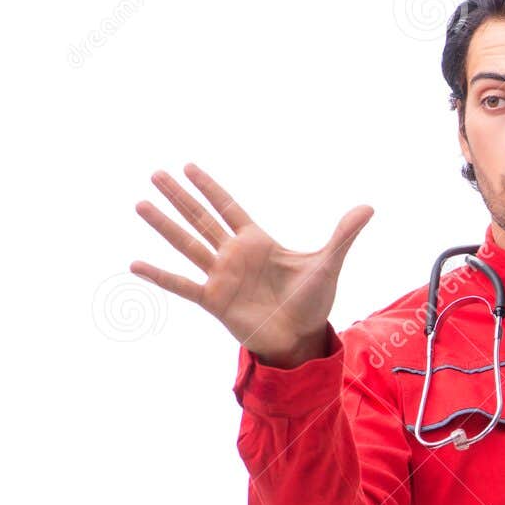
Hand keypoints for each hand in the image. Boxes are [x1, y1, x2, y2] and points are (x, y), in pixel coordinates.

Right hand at [130, 162, 373, 367]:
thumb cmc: (313, 301)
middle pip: (201, 219)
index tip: (189, 165)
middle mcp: (234, 255)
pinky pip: (183, 285)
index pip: (228, 207)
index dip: (209, 187)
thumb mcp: (328, 263)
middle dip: (179, 196)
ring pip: (187, 244)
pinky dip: (160, 275)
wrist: (302, 338)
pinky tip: (136, 263)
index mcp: (257, 241)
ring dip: (164, 225)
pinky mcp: (215, 301)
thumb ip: (343, 235)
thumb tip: (368, 207)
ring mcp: (221, 276)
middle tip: (155, 173)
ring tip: (140, 204)